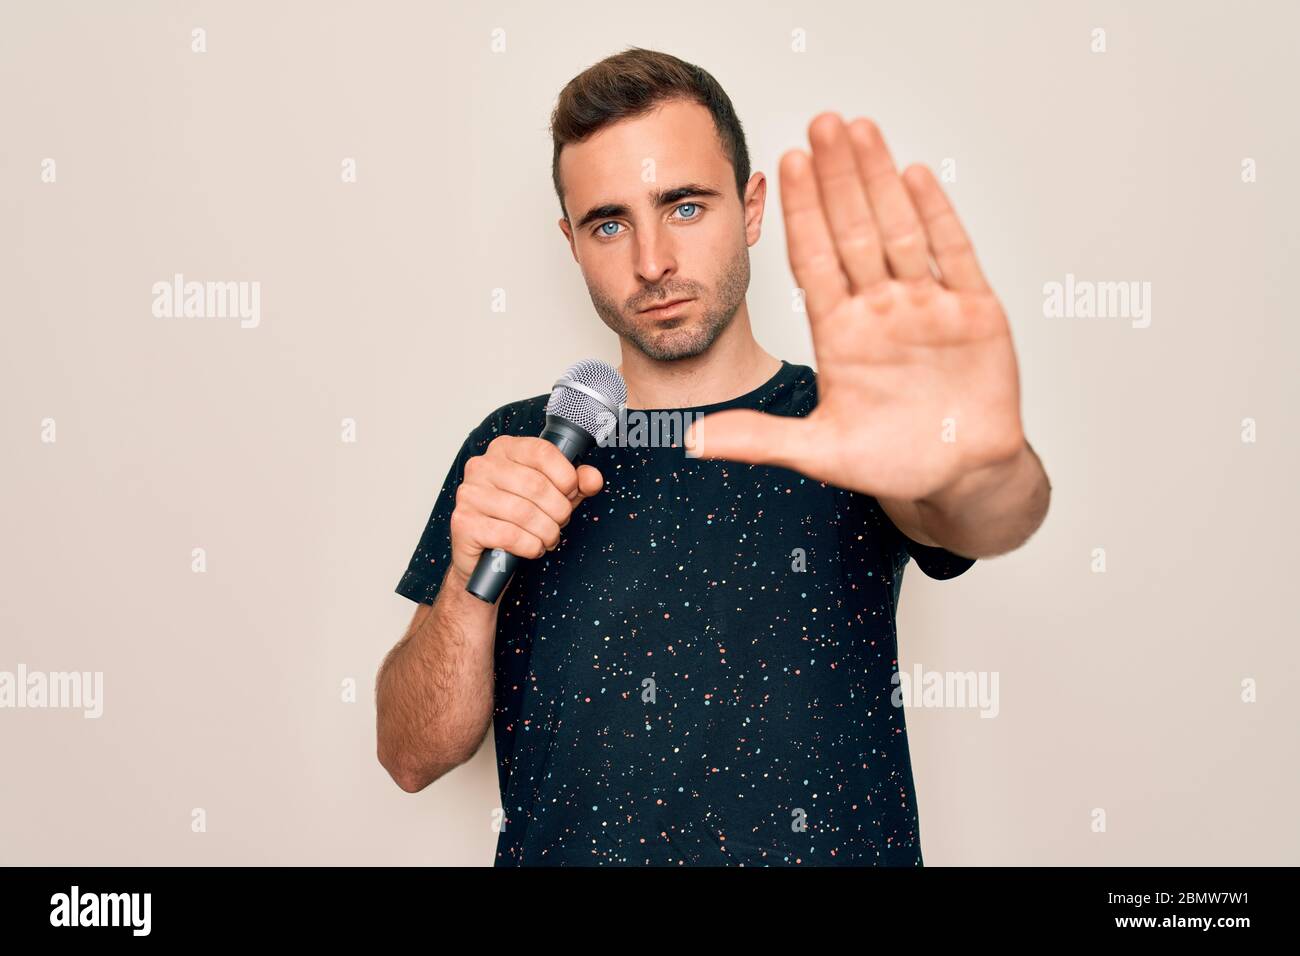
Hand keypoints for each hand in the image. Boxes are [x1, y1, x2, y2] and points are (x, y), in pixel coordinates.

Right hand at [449, 436, 603, 582]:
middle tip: (561, 522)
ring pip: (524, 513)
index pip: (542, 451)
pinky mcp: (463, 522)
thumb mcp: (553, 495)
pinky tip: (532, 547)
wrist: (483, 555)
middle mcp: (482, 466)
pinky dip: (530, 546)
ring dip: (547, 531)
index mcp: (504, 449)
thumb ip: (576, 484)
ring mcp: (469, 493)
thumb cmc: (517, 519)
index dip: (566, 476)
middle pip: (536, 485)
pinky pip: (510, 535)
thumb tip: (593, 478)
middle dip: (559, 510)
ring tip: (549, 538)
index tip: (571, 493)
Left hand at [686, 114, 1025, 502]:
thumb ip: (757, 440)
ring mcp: (926, 307)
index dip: (801, 212)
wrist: (961, 478)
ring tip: (860, 130)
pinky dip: (938, 215)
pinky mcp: (974, 312)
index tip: (783, 164)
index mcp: (840, 334)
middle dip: (836, 177)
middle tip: (820, 122)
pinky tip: (915, 174)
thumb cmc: (893, 463)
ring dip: (879, 180)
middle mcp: (879, 310)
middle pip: (852, 231)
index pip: (814, 259)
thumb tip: (689, 441)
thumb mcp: (819, 453)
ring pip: (898, 230)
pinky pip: (954, 254)